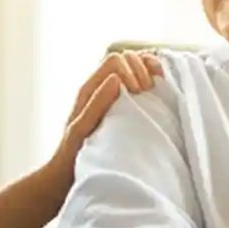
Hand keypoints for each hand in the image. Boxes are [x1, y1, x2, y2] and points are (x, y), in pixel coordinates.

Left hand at [51, 50, 162, 168]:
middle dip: (142, 68)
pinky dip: (152, 78)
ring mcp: (113, 93)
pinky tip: (160, 88)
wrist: (69, 169)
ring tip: (156, 86)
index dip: (131, 70)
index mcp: (90, 88)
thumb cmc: (73, 152)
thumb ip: (96, 104)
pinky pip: (140, 81)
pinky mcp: (124, 104)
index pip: (115, 61)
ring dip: (149, 70)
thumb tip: (116, 78)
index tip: (139, 91)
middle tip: (148, 90)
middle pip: (127, 58)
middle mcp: (101, 86)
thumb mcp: (81, 129)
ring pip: (135, 66)